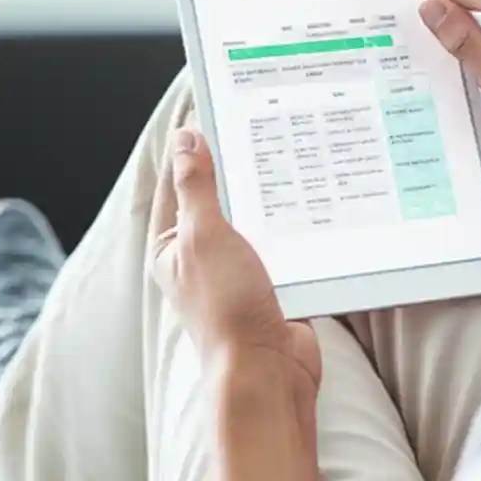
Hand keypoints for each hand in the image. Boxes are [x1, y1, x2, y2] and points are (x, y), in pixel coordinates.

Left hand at [152, 129, 320, 395]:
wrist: (269, 370)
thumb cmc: (226, 310)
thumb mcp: (203, 235)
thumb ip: (195, 186)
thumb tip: (185, 139)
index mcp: (170, 247)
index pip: (178, 182)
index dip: (194, 145)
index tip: (215, 110)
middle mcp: (201, 258)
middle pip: (219, 198)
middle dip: (238, 167)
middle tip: (262, 125)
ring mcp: (238, 271)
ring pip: (254, 219)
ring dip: (269, 195)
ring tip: (290, 155)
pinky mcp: (272, 283)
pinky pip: (281, 242)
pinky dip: (292, 223)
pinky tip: (310, 201)